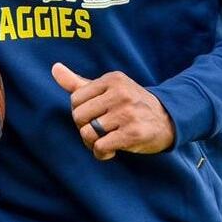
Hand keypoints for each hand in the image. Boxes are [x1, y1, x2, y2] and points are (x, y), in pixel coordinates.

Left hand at [51, 63, 175, 160]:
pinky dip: (102, 153)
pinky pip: (100, 147)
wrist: (167, 120)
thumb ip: (78, 82)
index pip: (75, 99)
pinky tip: (112, 150)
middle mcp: (120, 93)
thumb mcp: (107, 89)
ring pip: (88, 133)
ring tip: (106, 140)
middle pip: (79, 116)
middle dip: (84, 128)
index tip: (94, 116)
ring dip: (93, 143)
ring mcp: (128, 113)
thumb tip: (54, 68)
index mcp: (112, 79)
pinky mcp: (134, 133)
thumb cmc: (130, 104)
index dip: (80, 112)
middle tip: (99, 130)